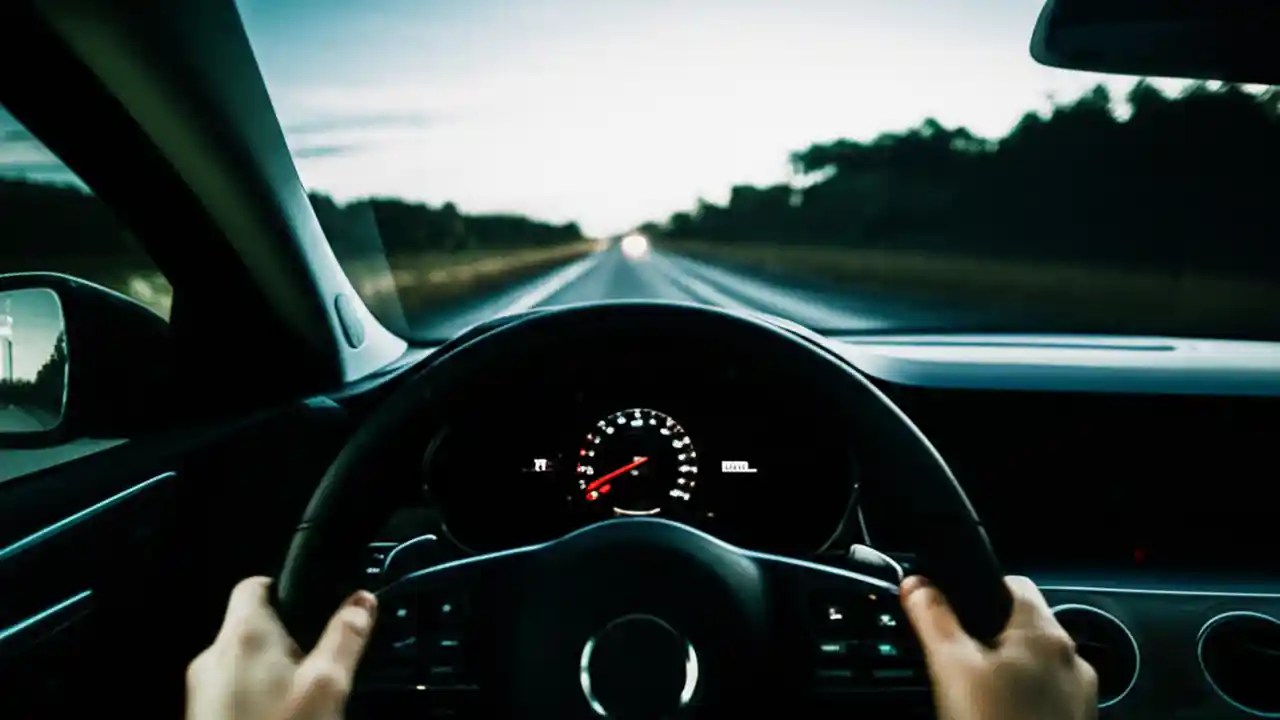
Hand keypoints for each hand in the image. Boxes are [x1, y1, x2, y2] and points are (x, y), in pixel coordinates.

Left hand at [186, 577, 377, 719]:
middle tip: (323, 666)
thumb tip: (363, 598)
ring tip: (307, 698)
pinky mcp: (202, 717)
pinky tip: (282, 719)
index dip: (288, 589)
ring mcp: (201, 691)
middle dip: (290, 640)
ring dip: (276, 672)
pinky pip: (235, 690)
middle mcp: (211, 655)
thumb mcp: (327, 687)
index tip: (318, 609)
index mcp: (240, 635)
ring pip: (246, 662)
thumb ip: (345, 638)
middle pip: (254, 627)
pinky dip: (259, 696)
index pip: (255, 585)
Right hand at [901, 575, 1097, 719]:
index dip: (978, 590)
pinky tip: (999, 718)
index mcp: (1045, 632)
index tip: (953, 612)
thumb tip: (916, 583)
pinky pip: (1047, 698)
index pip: (1013, 583)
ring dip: (1009, 672)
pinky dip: (1024, 700)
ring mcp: (1081, 696)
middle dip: (990, 638)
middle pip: (1024, 628)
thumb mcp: (951, 667)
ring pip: (1036, 666)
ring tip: (975, 695)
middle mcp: (1073, 659)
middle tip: (956, 661)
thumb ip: (932, 618)